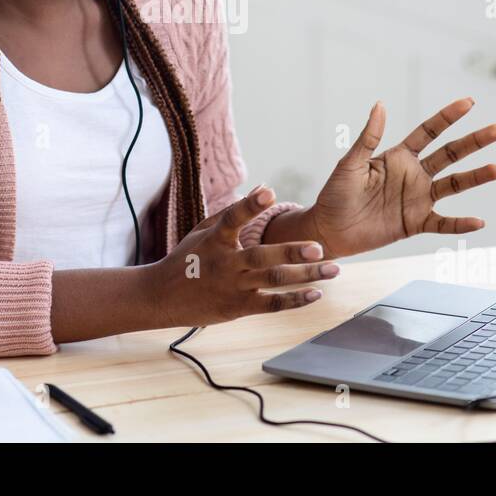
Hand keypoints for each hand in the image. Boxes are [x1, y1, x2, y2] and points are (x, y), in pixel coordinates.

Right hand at [142, 185, 339, 326]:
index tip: (268, 192)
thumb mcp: (202, 231)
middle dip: (292, 252)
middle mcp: (225, 263)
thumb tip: (262, 187)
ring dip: (306, 275)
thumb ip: (232, 212)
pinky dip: (294, 300)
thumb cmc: (186, 258)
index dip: (249, 205)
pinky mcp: (238, 307)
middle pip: (262, 256)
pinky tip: (315, 293)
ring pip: (273, 280)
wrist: (162, 297)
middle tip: (320, 247)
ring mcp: (232, 286)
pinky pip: (271, 304)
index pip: (232, 218)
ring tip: (334, 269)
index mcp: (214, 240)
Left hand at [305, 97, 495, 257]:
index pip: (429, 132)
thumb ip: (368, 138)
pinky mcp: (415, 223)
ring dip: (476, 177)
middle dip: (476, 141)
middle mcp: (414, 175)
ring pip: (454, 185)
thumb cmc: (336, 194)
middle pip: (451, 154)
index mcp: (399, 156)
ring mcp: (418, 199)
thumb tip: (380, 104)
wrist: (330, 229)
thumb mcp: (350, 163)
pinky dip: (460, 224)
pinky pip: (443, 223)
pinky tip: (479, 222)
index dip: (448, 117)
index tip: (469, 102)